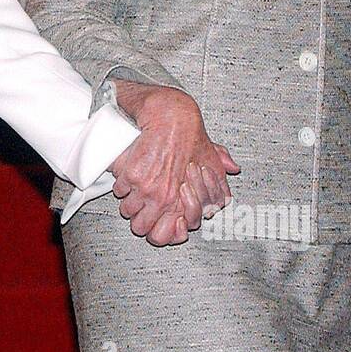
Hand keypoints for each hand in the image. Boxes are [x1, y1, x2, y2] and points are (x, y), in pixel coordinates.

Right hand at [107, 81, 239, 246]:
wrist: (171, 115)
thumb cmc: (190, 134)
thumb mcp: (211, 158)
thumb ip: (218, 176)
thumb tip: (231, 173)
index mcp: (181, 200)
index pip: (160, 236)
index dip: (156, 231)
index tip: (156, 221)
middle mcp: (162, 198)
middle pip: (138, 227)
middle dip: (140, 217)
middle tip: (144, 204)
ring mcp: (144, 187)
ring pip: (126, 209)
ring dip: (130, 200)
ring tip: (135, 189)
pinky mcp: (129, 174)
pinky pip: (119, 189)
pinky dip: (122, 184)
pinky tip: (130, 175)